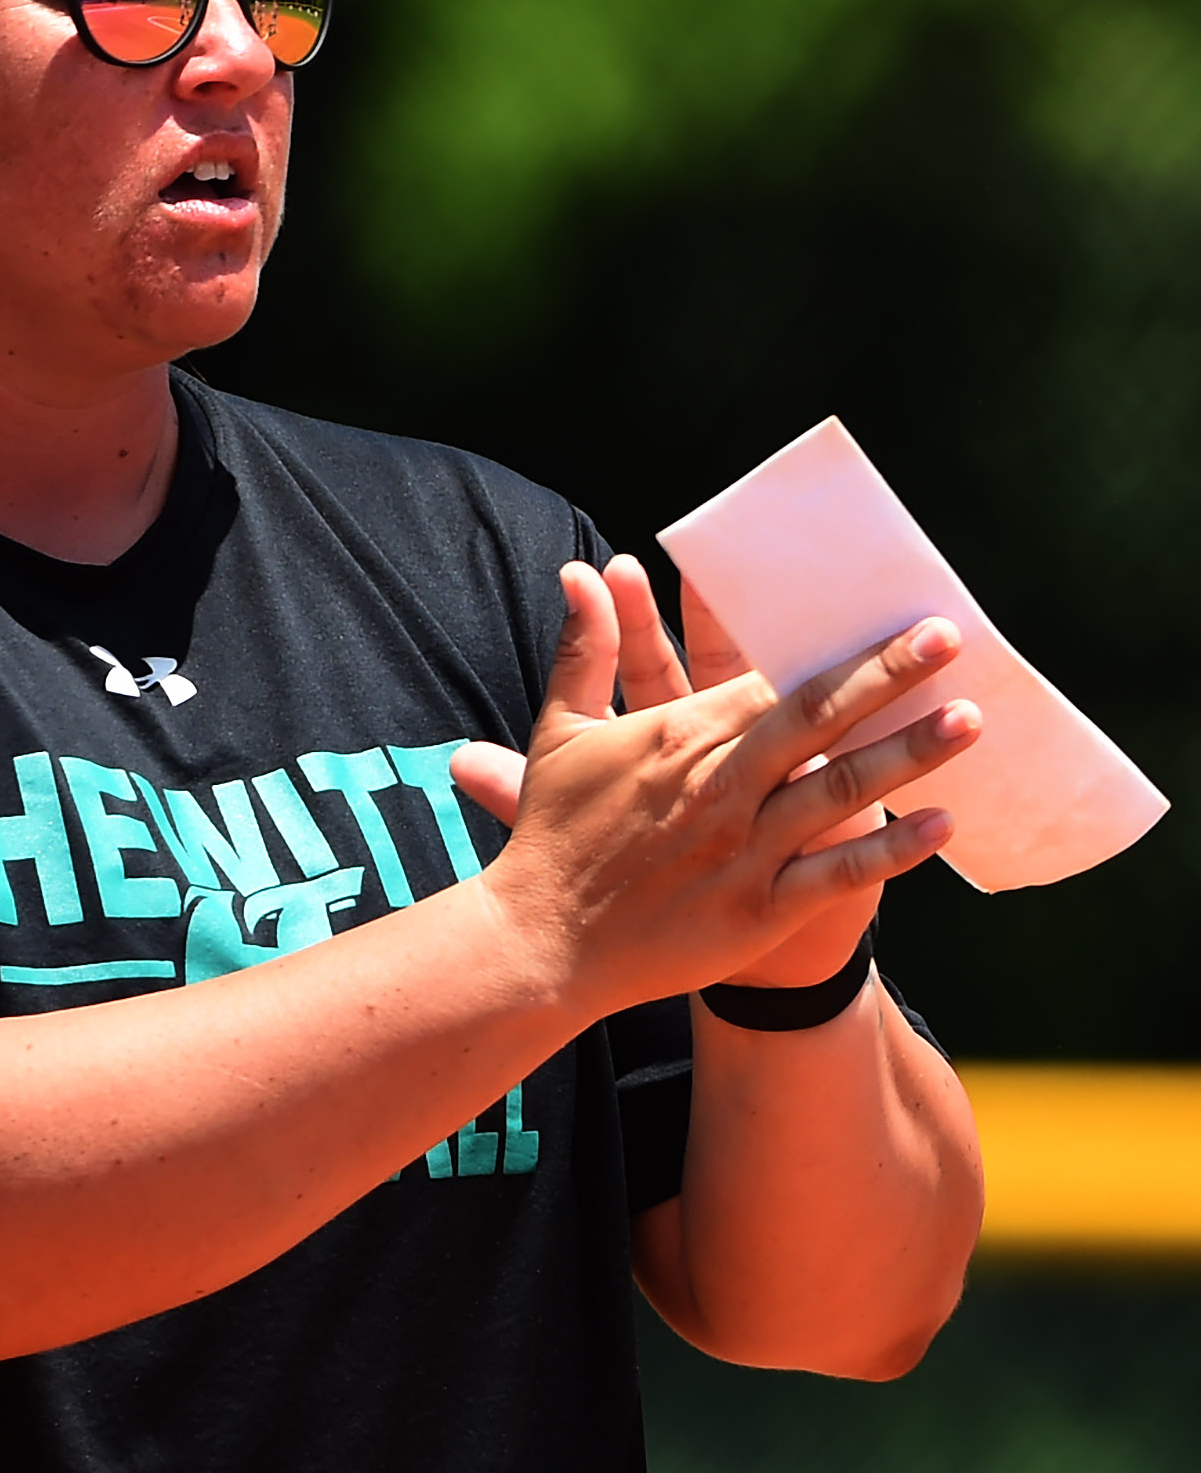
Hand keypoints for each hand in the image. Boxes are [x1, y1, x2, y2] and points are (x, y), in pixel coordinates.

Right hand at [451, 561, 977, 1019]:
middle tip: (949, 638)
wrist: (544, 942)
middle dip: (887, 675)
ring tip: (968, 721)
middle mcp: (720, 785)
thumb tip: (580, 571)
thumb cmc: (555, 832)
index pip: (769, 677)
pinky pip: (837, 873)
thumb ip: (585, 650)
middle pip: (817, 718)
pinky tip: (943, 824)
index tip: (880, 620)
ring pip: (839, 790)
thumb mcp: (561, 730)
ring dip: (908, 754)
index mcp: (678, 735)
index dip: (831, 648)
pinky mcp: (756, 910)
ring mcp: (742, 849)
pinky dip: (892, 852)